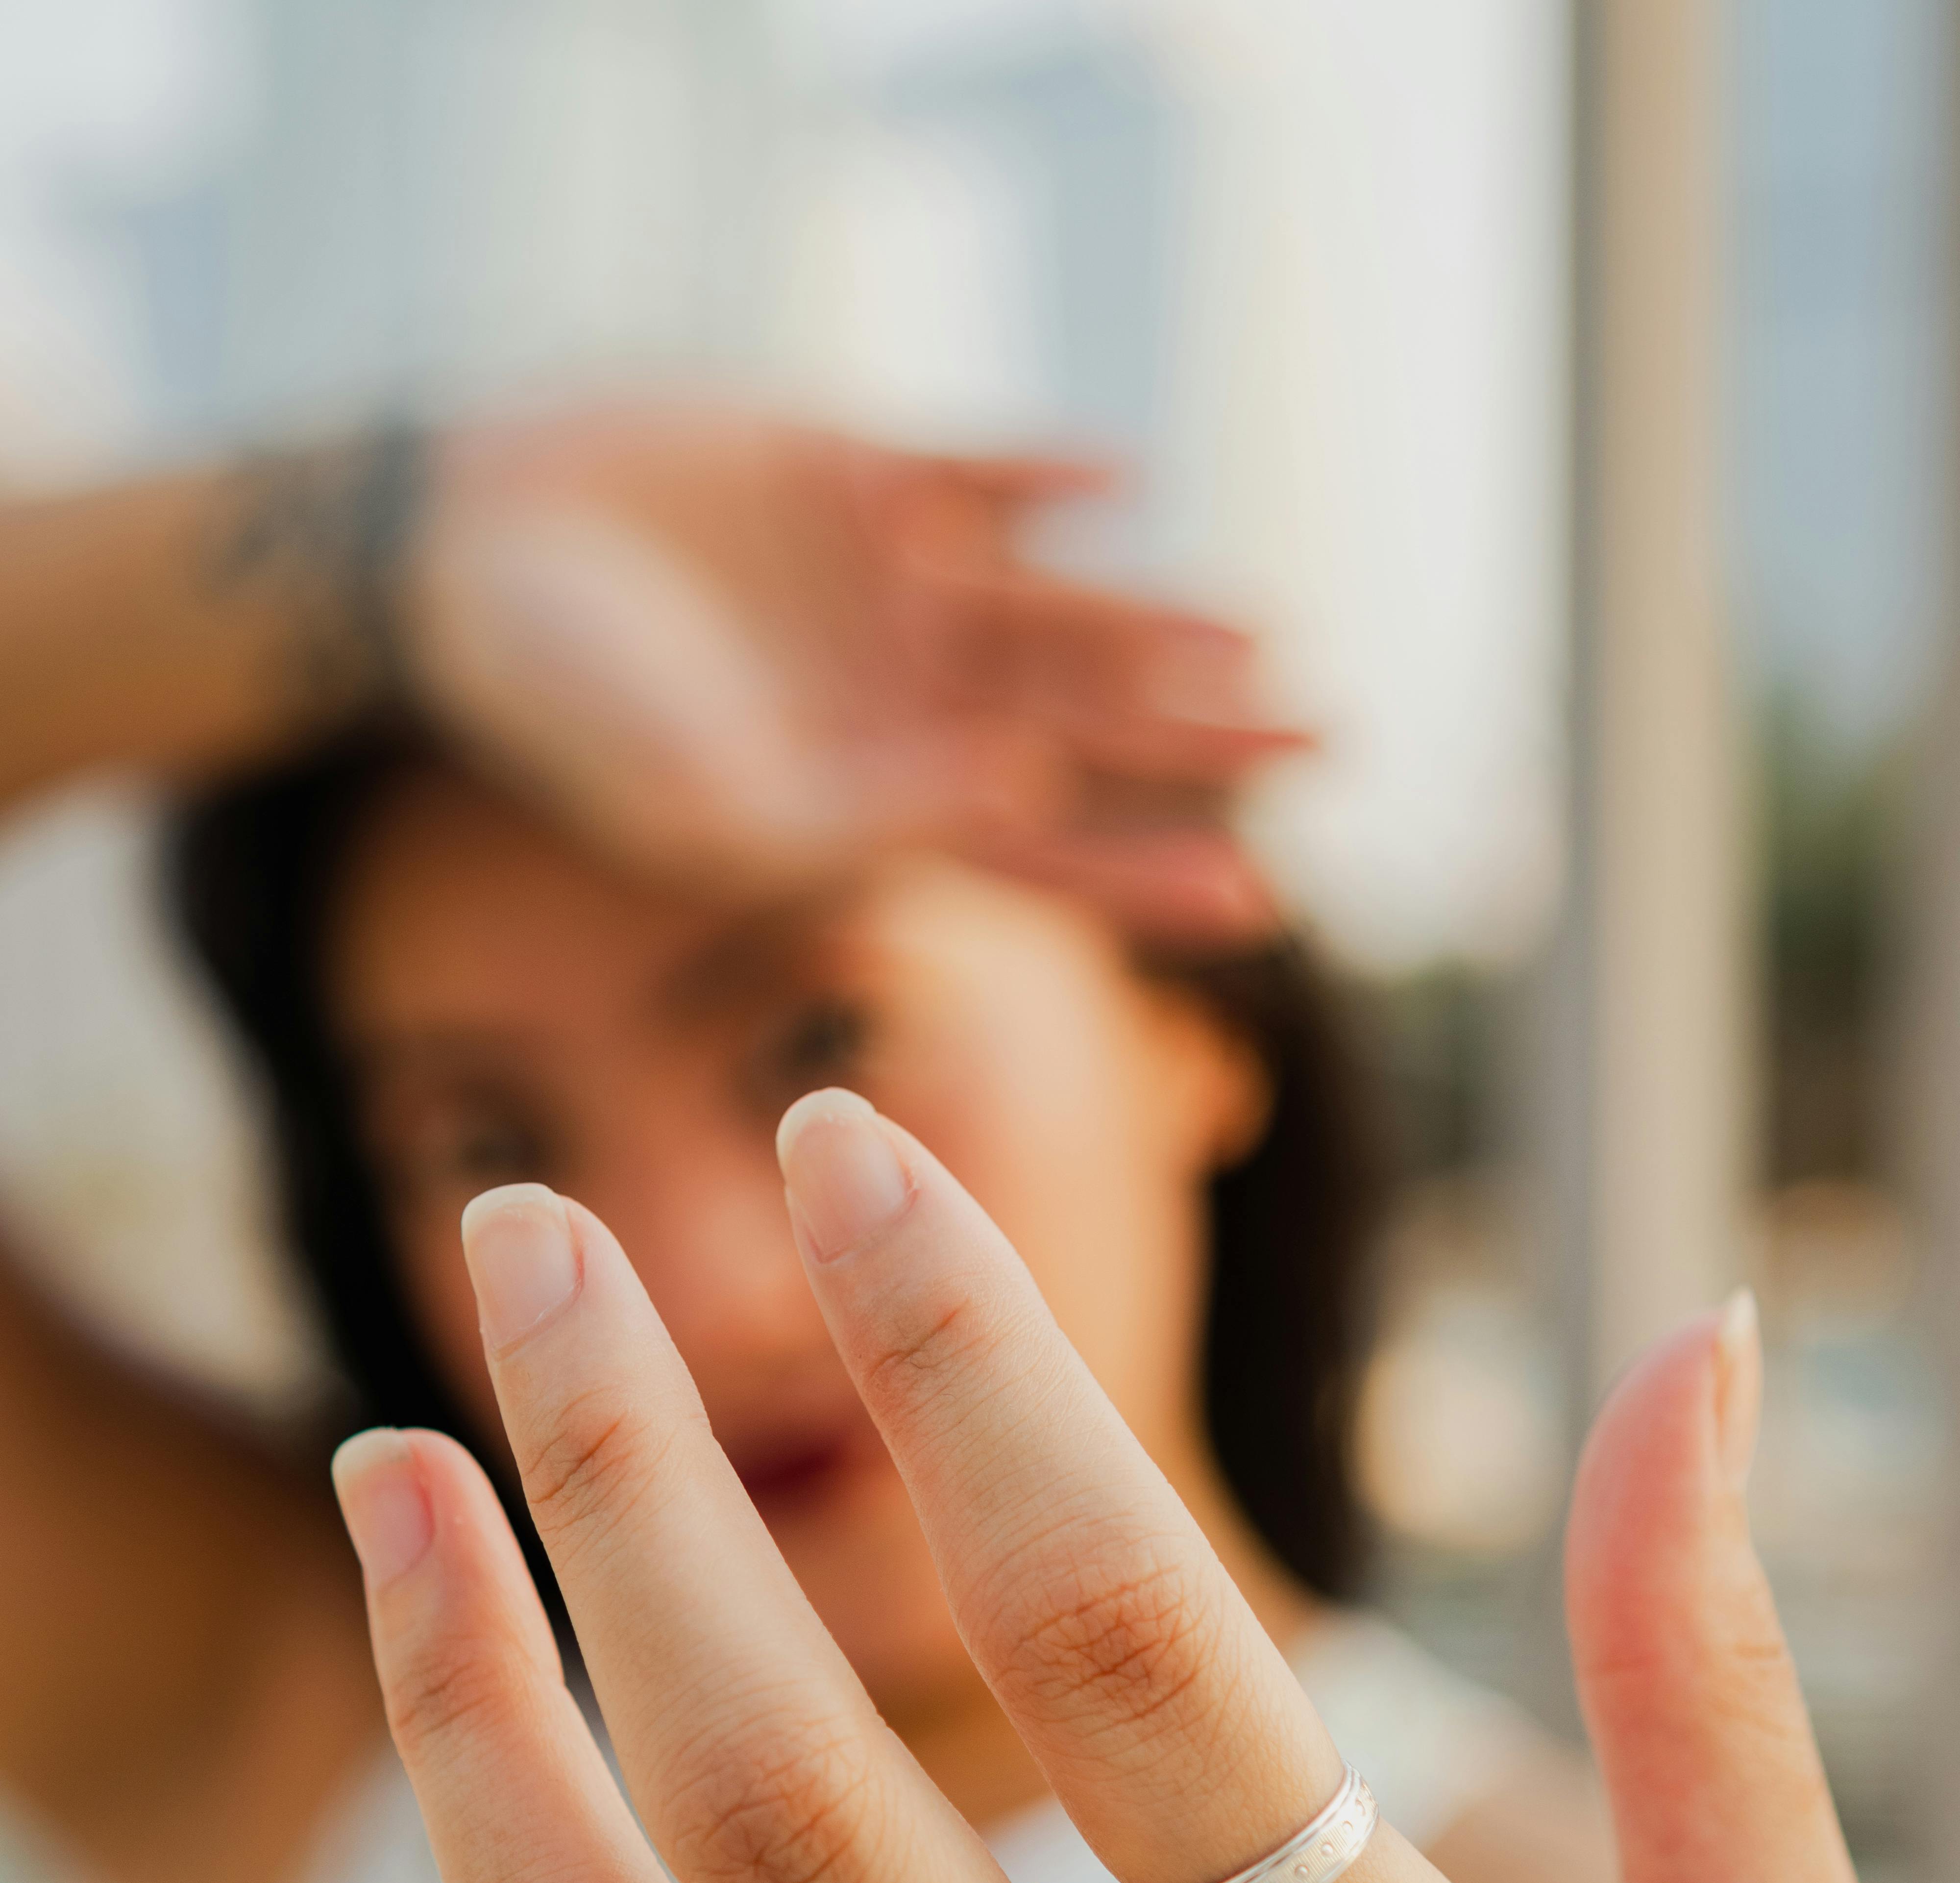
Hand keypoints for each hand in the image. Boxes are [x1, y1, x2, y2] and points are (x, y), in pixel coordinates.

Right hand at [401, 404, 1297, 939]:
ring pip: (1058, 610)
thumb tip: (1032, 792)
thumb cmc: (569, 710)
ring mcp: (884, 585)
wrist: (465, 555)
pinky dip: (1044, 475)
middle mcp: (898, 699)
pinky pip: (978, 472)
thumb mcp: (715, 803)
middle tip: (1332, 742)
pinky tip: (1120, 484)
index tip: (1264, 896)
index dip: (1151, 875)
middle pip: (1087, 728)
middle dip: (1204, 739)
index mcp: (871, 799)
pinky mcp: (855, 470)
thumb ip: (866, 815)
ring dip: (1158, 624)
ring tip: (1265, 642)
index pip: (1045, 857)